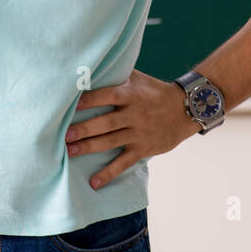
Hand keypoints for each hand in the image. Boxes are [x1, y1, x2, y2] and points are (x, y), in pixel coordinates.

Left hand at [65, 69, 202, 189]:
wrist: (184, 109)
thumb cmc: (154, 91)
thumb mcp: (138, 79)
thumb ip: (117, 75)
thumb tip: (90, 68)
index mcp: (132, 94)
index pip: (109, 95)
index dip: (91, 99)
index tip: (72, 104)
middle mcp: (135, 114)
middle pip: (107, 122)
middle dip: (85, 129)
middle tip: (65, 135)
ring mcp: (139, 133)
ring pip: (111, 141)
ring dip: (90, 147)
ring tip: (70, 152)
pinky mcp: (143, 149)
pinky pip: (123, 163)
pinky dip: (109, 173)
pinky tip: (94, 183)